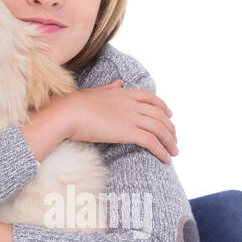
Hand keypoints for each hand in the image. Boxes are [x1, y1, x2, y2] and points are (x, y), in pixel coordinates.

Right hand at [52, 78, 178, 162]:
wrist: (67, 113)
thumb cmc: (73, 105)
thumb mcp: (94, 92)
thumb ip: (109, 88)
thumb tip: (118, 83)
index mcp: (122, 93)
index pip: (149, 98)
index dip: (162, 106)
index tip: (169, 114)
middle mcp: (130, 104)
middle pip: (159, 114)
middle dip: (170, 127)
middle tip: (174, 138)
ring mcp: (130, 117)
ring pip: (159, 128)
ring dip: (170, 141)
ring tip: (174, 152)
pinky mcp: (127, 132)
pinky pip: (151, 141)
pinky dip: (161, 150)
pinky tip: (166, 158)